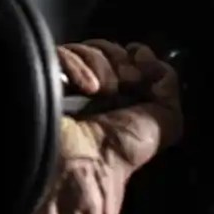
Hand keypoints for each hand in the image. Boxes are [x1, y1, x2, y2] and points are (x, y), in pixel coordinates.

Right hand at [56, 40, 183, 171]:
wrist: (85, 166)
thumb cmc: (122, 151)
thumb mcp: (166, 122)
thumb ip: (170, 88)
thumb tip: (156, 61)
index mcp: (119, 96)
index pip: (126, 56)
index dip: (136, 56)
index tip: (141, 62)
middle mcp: (92, 88)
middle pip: (105, 47)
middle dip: (120, 60)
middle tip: (125, 81)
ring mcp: (66, 83)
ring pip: (85, 49)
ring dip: (101, 66)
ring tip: (102, 92)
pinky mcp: (43, 78)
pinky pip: (61, 53)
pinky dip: (77, 66)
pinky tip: (85, 88)